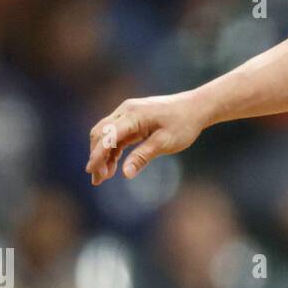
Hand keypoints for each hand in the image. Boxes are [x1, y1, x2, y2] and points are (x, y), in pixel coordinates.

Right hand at [86, 91, 209, 184]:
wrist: (196, 107)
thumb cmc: (183, 124)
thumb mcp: (166, 142)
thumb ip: (143, 156)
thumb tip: (125, 174)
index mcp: (133, 114)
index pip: (108, 135)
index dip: (97, 154)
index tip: (91, 171)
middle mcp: (126, 111)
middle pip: (101, 134)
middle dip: (96, 156)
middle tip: (98, 180)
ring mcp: (128, 114)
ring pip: (106, 134)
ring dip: (102, 154)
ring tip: (102, 178)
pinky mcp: (132, 119)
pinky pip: (116, 135)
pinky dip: (112, 150)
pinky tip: (112, 167)